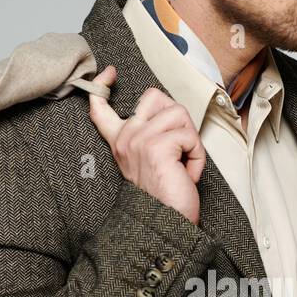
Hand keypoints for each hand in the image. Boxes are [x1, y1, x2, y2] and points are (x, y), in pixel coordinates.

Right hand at [88, 66, 205, 224]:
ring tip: (183, 165)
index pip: (100, 106)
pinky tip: (186, 173)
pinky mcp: (157, 147)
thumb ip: (151, 134)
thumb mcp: (151, 159)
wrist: (164, 223)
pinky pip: (189, 136)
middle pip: (155, 96)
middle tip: (178, 149)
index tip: (110, 73)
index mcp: (120, 141)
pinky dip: (197, 156)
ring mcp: (139, 140)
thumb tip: (170, 112)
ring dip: (191, 142)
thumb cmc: (164, 196)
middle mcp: (126, 137)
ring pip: (179, 114)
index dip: (102, 84)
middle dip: (178, 119)